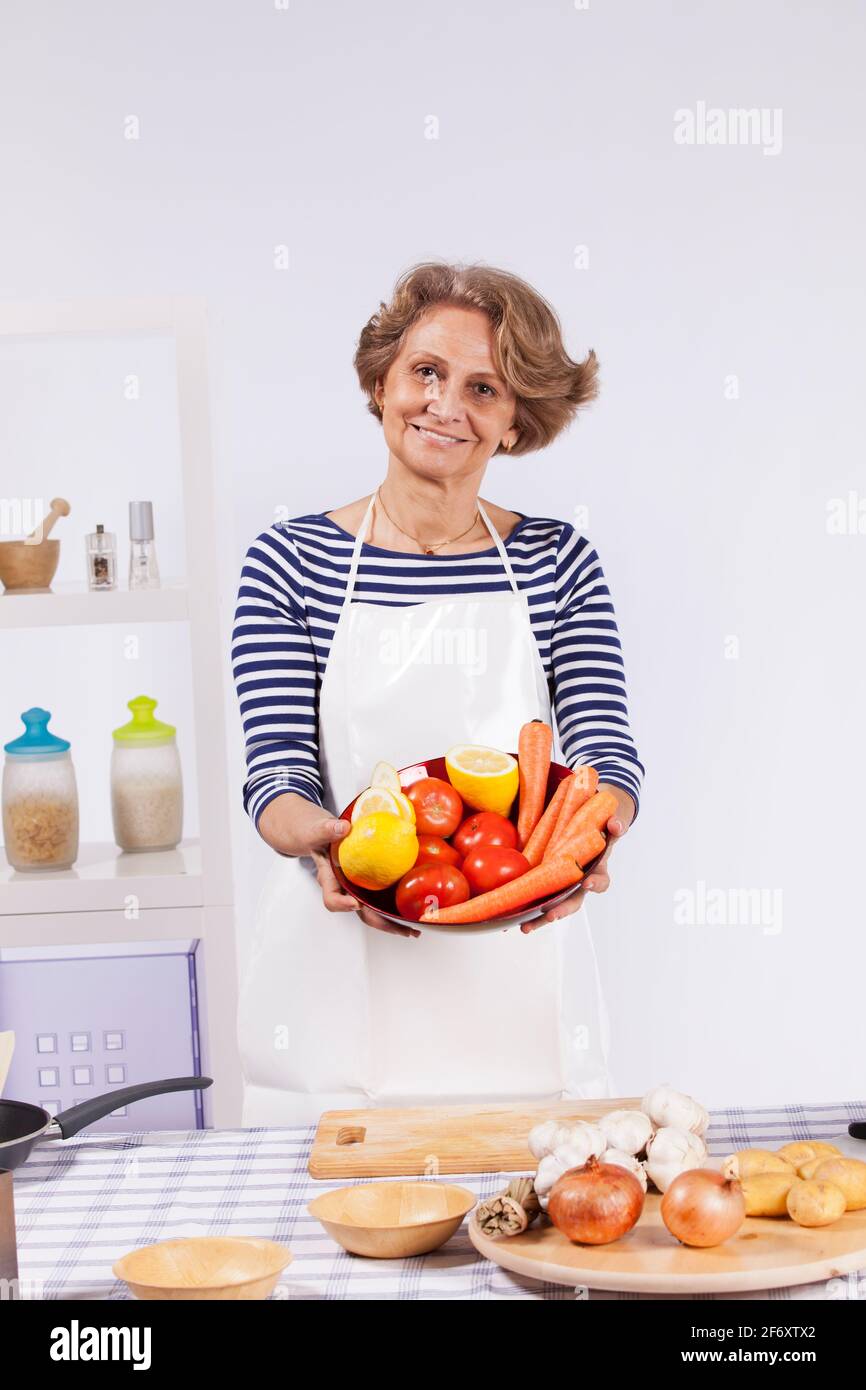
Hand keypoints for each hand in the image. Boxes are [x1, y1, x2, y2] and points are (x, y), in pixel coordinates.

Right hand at [258, 793, 419, 937]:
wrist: (319, 833)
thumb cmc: (315, 834)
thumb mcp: (316, 829)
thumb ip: (327, 829)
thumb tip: (343, 828)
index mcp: (330, 879)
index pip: (333, 899)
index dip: (343, 904)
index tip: (355, 903)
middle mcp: (345, 888)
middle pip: (362, 912)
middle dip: (383, 924)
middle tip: (406, 931)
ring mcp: (358, 887)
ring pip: (375, 909)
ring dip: (394, 921)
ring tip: (415, 929)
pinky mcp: (370, 881)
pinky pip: (383, 895)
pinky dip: (397, 902)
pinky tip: (414, 906)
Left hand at [520, 793, 631, 933]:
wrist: (586, 822)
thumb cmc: (597, 826)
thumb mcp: (609, 822)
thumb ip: (614, 822)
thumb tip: (615, 825)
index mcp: (596, 868)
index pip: (600, 880)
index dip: (595, 883)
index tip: (586, 883)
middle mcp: (578, 881)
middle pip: (573, 901)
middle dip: (562, 909)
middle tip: (551, 914)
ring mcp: (561, 884)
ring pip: (553, 906)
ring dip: (540, 919)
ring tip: (526, 927)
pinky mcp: (545, 882)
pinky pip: (536, 898)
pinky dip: (525, 910)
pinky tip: (512, 918)